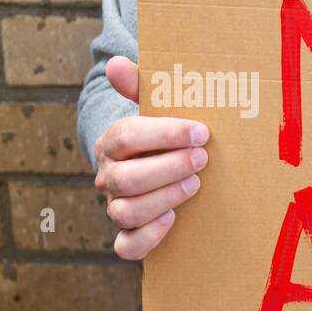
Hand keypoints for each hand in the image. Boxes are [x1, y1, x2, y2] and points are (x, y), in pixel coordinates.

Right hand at [94, 55, 208, 259]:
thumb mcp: (156, 109)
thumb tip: (116, 63)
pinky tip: (172, 219)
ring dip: (163, 197)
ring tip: (195, 184)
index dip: (163, 134)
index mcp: (112, 143)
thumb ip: (141, 87)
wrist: (159, 168)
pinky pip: (126, 246)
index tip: (201, 131)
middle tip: (202, 159)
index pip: (127, 137)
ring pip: (125, 210)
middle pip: (125, 178)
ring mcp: (117, 206)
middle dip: (168, 167)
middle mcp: (109, 176)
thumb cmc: (163, 137)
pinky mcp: (129, 234)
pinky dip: (148, 236)